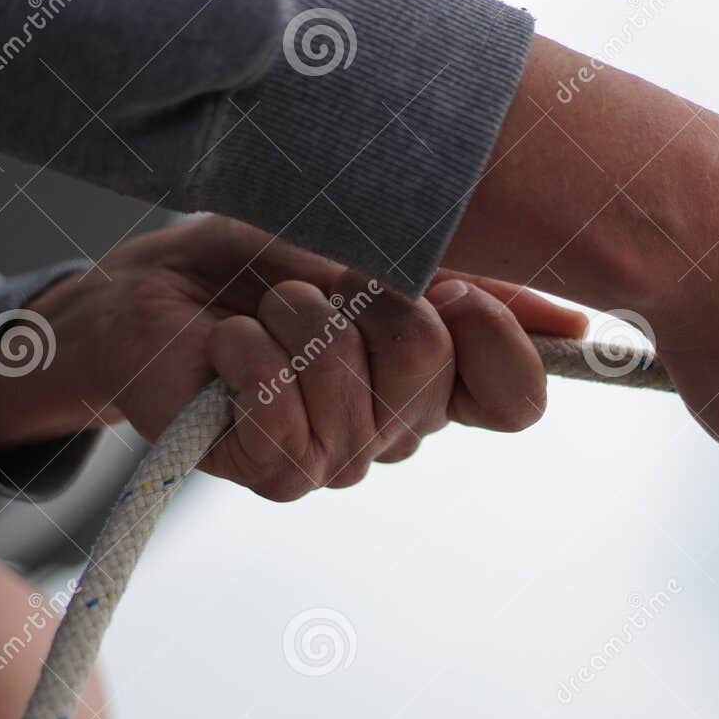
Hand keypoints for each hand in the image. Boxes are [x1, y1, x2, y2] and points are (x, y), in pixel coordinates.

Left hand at [0, 215, 586, 499]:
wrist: (139, 295)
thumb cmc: (248, 265)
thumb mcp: (373, 247)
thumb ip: (474, 288)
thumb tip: (579, 326)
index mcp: (433, 378)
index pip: (518, 402)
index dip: (495, 342)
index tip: (444, 282)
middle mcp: (397, 428)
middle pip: (436, 382)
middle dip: (374, 306)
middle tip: (325, 284)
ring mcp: (337, 457)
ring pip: (362, 405)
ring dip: (302, 326)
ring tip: (264, 309)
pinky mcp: (273, 472)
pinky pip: (294, 431)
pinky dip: (255, 360)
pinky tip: (230, 342)